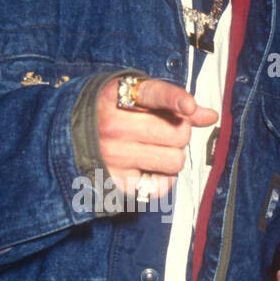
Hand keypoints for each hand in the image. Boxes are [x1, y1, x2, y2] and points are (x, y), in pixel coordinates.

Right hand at [98, 77, 217, 197]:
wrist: (70, 137)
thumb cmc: (113, 113)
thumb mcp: (136, 97)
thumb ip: (173, 103)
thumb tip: (210, 116)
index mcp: (121, 95)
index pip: (155, 94)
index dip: (175, 99)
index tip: (189, 107)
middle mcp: (115, 125)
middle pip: (178, 133)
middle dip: (180, 133)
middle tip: (164, 133)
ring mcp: (114, 155)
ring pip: (175, 161)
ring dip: (173, 157)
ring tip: (154, 150)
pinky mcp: (116, 181)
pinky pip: (162, 186)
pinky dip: (162, 179)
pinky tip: (148, 168)